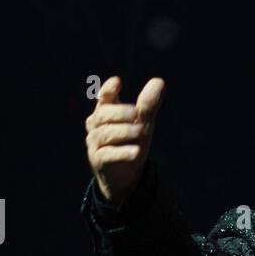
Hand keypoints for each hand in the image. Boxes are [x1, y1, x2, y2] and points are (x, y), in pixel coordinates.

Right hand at [85, 75, 164, 205]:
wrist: (126, 174)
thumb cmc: (131, 141)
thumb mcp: (142, 122)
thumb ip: (148, 104)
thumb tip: (159, 81)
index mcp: (105, 111)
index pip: (104, 98)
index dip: (108, 90)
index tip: (117, 82)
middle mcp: (96, 125)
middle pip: (103, 115)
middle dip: (120, 112)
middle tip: (137, 113)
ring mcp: (95, 143)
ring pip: (106, 134)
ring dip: (124, 131)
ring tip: (141, 130)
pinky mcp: (99, 160)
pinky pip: (108, 155)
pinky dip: (123, 153)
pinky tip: (136, 151)